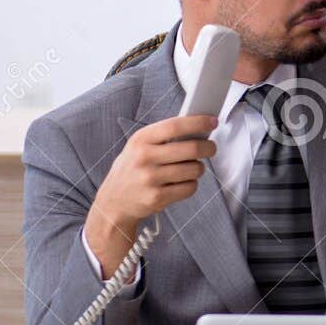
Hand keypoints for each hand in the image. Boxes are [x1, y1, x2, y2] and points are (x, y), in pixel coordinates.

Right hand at [85, 114, 218, 276]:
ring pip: (194, 169)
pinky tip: (182, 183)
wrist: (113, 202)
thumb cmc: (132, 169)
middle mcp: (144, 158)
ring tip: (190, 168)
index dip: (197, 123)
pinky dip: (191, 184)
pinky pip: (190, 187)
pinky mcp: (157, 198)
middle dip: (208, 147)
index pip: (174, 126)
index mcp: (140, 140)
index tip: (212, 121)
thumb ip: (163, 137)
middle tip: (211, 148)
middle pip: (191, 148)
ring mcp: (150, 179)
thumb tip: (197, 128)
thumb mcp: (139, 147)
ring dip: (199, 168)